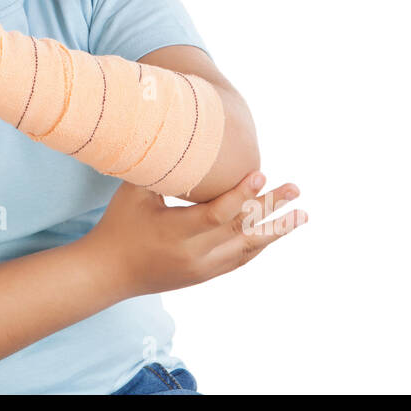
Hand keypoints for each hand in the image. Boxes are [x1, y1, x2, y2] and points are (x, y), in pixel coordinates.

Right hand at [81, 169, 306, 300]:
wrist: (108, 272)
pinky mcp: (205, 275)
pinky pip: (240, 259)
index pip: (217, 214)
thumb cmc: (118, 224)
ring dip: (276, 230)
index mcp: (174, 232)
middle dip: (272, 208)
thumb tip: (178, 135)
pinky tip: (275, 231)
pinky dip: (258, 243)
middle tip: (296, 188)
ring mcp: (202, 268)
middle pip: (241, 230)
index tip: (262, 173)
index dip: (241, 195)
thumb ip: (159, 169)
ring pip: (247, 248)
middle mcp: (194, 254)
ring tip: (302, 215)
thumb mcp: (133, 193)